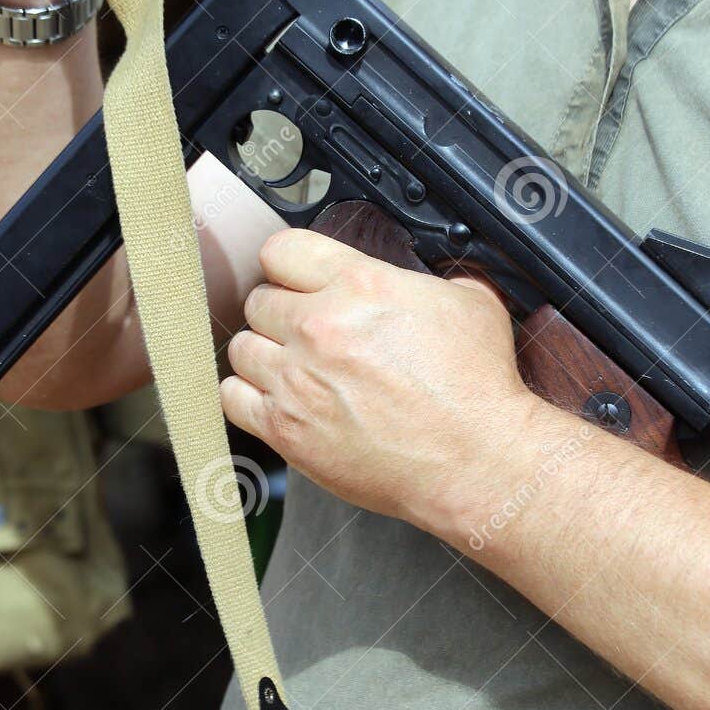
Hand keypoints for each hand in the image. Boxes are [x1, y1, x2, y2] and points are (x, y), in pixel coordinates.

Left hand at [221, 229, 543, 528]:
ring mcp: (296, 379)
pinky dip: (247, 395)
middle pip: (259, 300)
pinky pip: (232, 398)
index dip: (290, 264)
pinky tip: (274, 398)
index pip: (281, 250)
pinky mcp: (286, 429)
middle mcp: (319, 327)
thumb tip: (428, 276)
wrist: (474, 460)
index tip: (299, 278)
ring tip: (291, 365)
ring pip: (241, 348)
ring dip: (263, 353)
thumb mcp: (473, 303)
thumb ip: (434, 278)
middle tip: (307, 330)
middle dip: (281, 311)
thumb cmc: (477, 389)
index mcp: (359, 285)